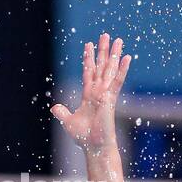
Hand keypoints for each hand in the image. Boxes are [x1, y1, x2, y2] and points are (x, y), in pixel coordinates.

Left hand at [51, 32, 130, 151]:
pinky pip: (117, 81)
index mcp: (88, 95)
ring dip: (113, 54)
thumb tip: (54, 107)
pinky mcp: (110, 98)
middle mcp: (98, 92)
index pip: (88, 73)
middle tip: (105, 35)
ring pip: (109, 70)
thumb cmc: (84, 136)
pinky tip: (127, 57)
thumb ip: (62, 112)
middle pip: (101, 66)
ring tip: (117, 39)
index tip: (88, 45)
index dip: (88, 59)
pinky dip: (122, 69)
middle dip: (103, 51)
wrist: (94, 146)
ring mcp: (105, 94)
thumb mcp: (68, 121)